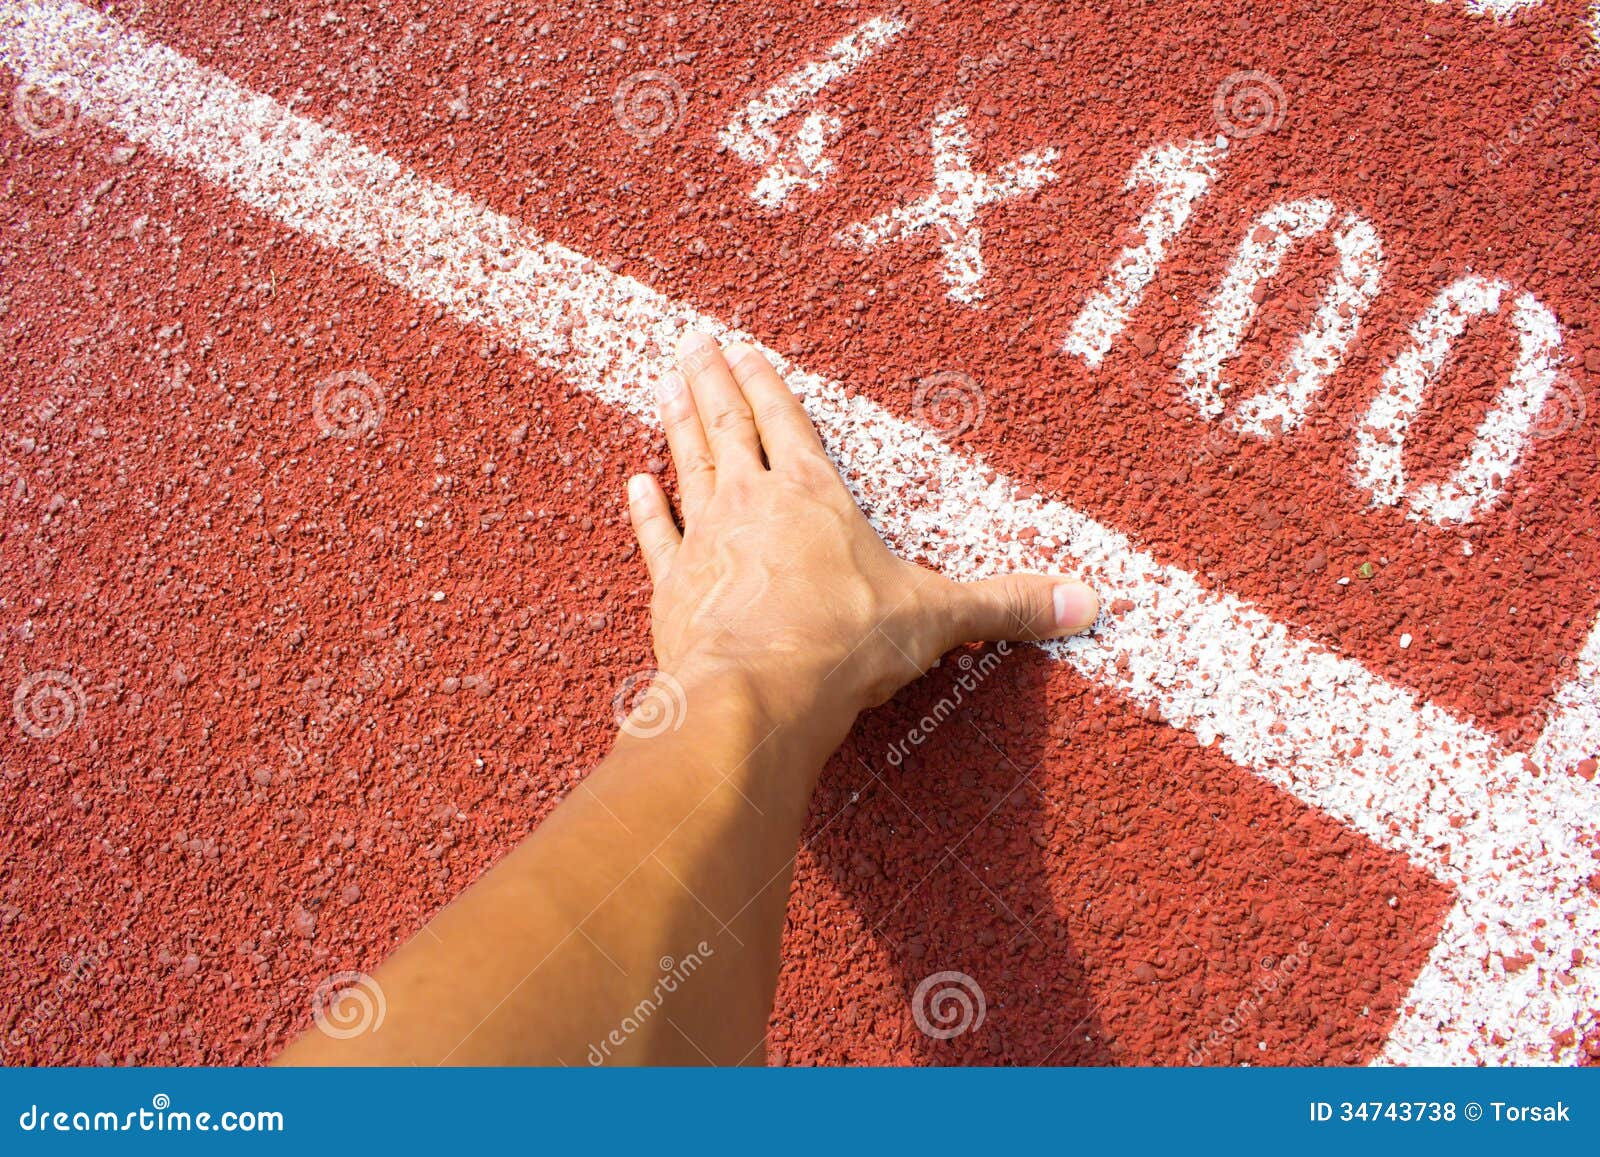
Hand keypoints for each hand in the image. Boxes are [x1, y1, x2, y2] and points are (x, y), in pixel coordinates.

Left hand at [626, 333, 1098, 730]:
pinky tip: (634, 483)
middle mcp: (753, 502)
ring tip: (666, 387)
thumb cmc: (846, 645)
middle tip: (691, 343)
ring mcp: (705, 541)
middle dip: (711, 382)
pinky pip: (655, 536)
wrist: (760, 693)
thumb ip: (1005, 604)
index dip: (767, 385)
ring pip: (688, 466)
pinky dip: (644, 510)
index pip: (788, 422)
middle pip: (728, 426)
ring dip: (677, 425)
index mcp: (814, 495)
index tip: (745, 350)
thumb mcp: (939, 617)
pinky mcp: (674, 587)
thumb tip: (1088, 603)